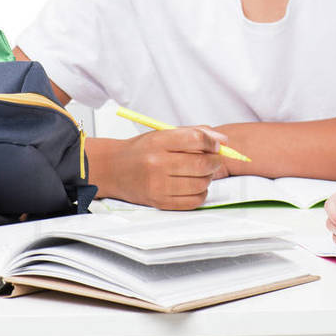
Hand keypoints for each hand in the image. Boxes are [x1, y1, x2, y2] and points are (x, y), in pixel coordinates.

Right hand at [103, 126, 227, 209]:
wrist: (113, 169)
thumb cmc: (142, 150)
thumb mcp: (163, 133)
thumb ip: (194, 133)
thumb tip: (222, 140)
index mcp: (158, 142)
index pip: (196, 139)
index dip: (213, 143)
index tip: (218, 145)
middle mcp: (157, 163)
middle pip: (201, 163)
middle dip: (215, 161)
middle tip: (215, 160)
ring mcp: (157, 185)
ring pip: (200, 183)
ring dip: (208, 178)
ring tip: (202, 173)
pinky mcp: (159, 202)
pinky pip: (192, 201)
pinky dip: (201, 194)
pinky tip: (195, 186)